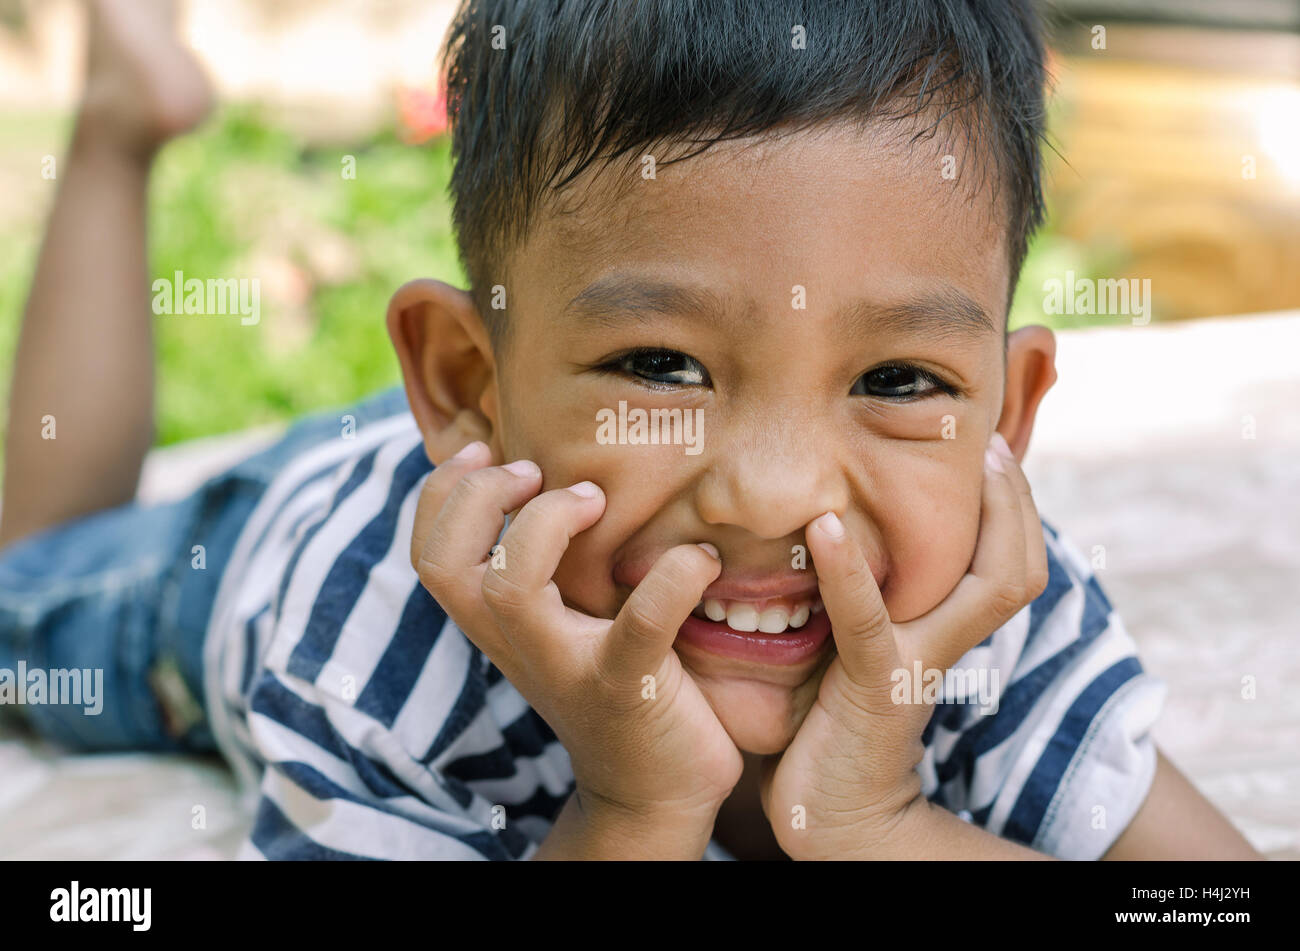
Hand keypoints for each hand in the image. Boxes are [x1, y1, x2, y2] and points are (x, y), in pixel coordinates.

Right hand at [410, 442, 743, 855]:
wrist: (655, 791)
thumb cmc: (617, 681)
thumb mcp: (570, 624)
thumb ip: (551, 569)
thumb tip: (555, 477)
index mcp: (500, 625)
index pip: (430, 555)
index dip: (441, 492)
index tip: (486, 449)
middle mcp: (518, 644)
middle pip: (445, 566)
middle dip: (479, 498)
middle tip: (535, 472)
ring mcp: (567, 666)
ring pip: (508, 589)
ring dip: (546, 524)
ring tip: (594, 499)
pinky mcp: (627, 687)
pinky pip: (641, 625)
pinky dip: (673, 578)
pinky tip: (700, 558)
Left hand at [759, 434, 1047, 858]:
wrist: (832, 816)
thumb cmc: (831, 724)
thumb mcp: (855, 645)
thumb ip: (861, 596)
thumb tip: (835, 528)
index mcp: (944, 634)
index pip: (1008, 565)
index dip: (1013, 511)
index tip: (992, 454)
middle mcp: (946, 645)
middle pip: (1019, 568)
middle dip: (1018, 503)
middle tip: (994, 449)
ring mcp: (918, 664)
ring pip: (992, 586)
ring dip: (988, 518)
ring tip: (969, 462)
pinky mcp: (875, 684)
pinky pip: (869, 620)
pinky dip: (847, 572)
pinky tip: (825, 528)